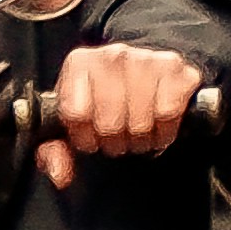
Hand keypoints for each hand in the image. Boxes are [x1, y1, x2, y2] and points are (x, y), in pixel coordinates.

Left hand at [36, 42, 208, 190]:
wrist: (143, 72)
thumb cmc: (103, 99)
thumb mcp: (71, 123)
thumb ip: (54, 150)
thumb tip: (58, 174)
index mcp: (80, 63)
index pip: (75, 113)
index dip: (83, 136)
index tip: (89, 137)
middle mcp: (112, 55)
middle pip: (109, 122)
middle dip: (113, 141)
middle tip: (115, 137)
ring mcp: (146, 59)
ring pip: (140, 122)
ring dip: (139, 138)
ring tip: (135, 132)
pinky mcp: (176, 68)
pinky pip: (168, 114)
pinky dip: (163, 130)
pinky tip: (156, 125)